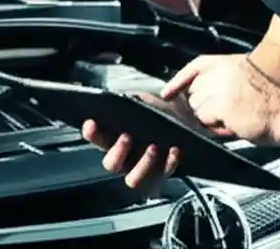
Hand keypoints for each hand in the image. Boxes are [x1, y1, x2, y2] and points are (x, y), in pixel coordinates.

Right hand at [81, 92, 202, 190]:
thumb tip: (122, 99)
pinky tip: (174, 150)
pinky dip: (168, 163)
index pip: (97, 138)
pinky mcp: (163, 173)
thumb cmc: (161, 110)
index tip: (91, 123)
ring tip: (153, 147)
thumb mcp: (146, 102)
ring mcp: (143, 168)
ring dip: (142, 164)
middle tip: (127, 137)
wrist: (188, 118)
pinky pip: (163, 174)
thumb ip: (132, 102)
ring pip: (133, 179)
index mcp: (116, 139)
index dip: (91, 133)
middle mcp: (126, 158)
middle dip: (117, 152)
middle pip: (111, 164)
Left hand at [164, 53, 279, 144]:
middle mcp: (221, 73)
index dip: (179, 81)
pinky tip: (233, 123)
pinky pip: (205, 120)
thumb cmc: (272, 102)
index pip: (194, 67)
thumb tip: (197, 98)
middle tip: (222, 113)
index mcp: (227, 63)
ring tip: (232, 117)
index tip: (166, 93)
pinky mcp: (221, 106)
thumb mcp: (245, 79)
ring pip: (197, 108)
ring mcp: (220, 89)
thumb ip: (222, 82)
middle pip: (193, 92)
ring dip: (208, 117)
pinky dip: (215, 126)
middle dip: (201, 106)